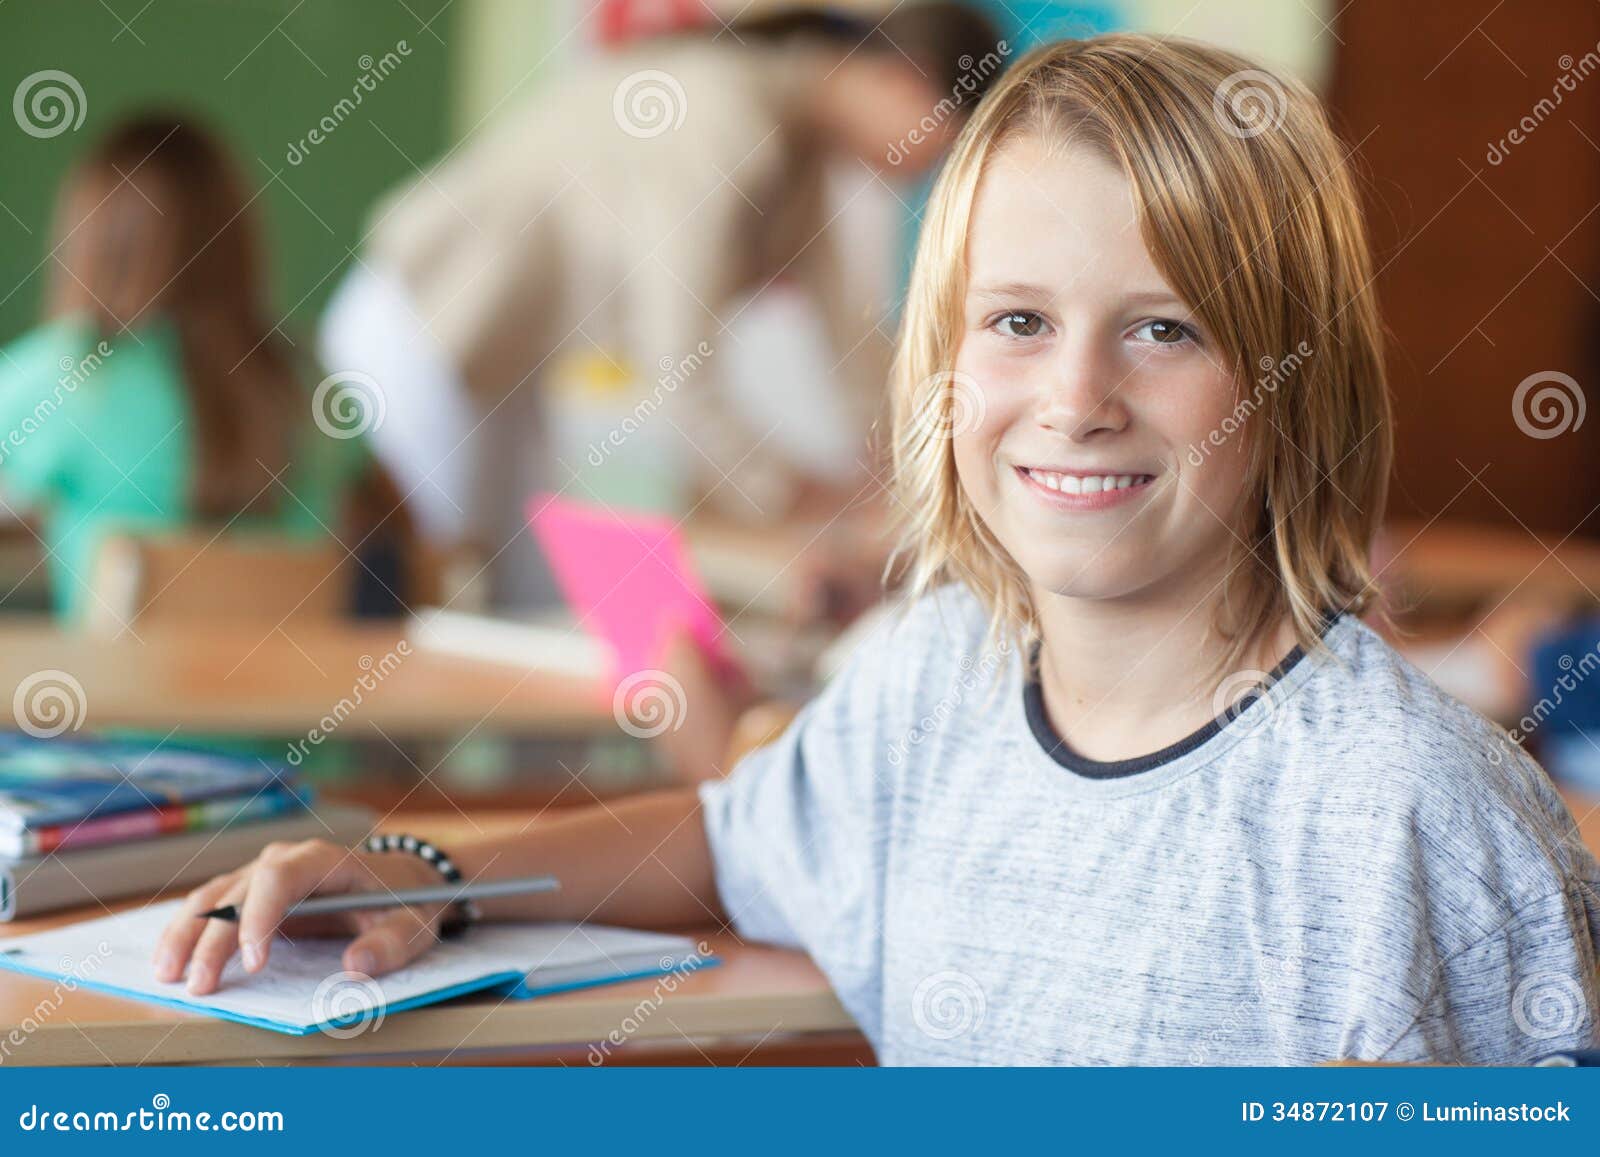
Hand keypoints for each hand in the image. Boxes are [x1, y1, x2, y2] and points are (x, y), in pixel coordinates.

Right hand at [152, 840, 447, 994]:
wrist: (401, 883)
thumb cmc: (406, 902)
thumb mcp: (414, 924)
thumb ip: (391, 944)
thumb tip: (356, 966)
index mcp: (325, 861)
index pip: (281, 877)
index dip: (261, 917)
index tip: (255, 963)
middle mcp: (286, 860)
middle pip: (237, 893)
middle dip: (213, 940)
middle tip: (199, 986)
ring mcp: (262, 875)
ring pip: (213, 897)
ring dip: (186, 934)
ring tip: (166, 974)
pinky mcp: (250, 894)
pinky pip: (210, 907)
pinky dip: (187, 931)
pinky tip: (168, 958)